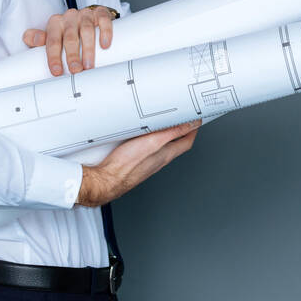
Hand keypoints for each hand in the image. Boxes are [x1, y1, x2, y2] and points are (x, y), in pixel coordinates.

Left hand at [23, 6, 115, 75]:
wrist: (89, 18)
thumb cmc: (69, 32)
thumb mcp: (52, 36)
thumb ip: (37, 39)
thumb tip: (30, 39)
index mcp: (55, 23)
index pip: (52, 40)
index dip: (53, 56)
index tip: (56, 71)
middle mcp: (70, 17)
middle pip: (70, 37)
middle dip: (72, 55)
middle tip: (75, 70)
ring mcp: (86, 14)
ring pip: (87, 30)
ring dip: (88, 49)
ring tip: (89, 65)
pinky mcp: (101, 13)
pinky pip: (103, 21)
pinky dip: (105, 33)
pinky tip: (105, 45)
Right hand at [76, 119, 201, 206]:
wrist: (106, 180)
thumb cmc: (127, 165)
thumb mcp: (154, 142)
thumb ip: (173, 132)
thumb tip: (192, 124)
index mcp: (167, 154)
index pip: (187, 141)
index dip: (193, 129)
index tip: (195, 119)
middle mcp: (159, 159)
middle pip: (175, 144)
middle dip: (179, 130)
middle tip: (181, 119)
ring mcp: (147, 162)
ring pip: (161, 146)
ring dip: (163, 135)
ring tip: (162, 124)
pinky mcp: (135, 162)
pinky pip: (147, 149)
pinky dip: (148, 140)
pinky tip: (141, 136)